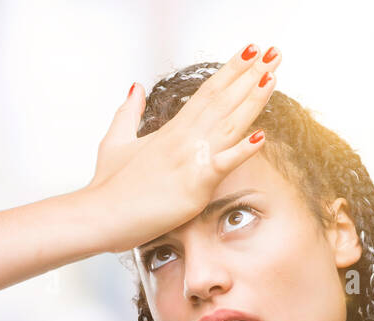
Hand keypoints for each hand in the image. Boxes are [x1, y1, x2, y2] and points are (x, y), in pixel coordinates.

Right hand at [83, 43, 281, 254]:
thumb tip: (135, 88)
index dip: (232, 71)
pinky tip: (262, 136)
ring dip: (253, 99)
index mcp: (172, 130)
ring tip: (272, 75)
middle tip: (274, 51)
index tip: (251, 52)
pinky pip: (223, 164)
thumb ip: (128, 113)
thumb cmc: (109, 187)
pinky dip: (242, 150)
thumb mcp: (116, 141)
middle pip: (223, 99)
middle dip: (251, 74)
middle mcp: (185, 138)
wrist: (99, 214)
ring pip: (229, 123)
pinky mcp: (194, 183)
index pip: (208, 92)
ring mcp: (190, 158)